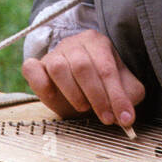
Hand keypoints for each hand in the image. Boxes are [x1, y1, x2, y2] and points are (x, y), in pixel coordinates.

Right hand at [21, 29, 144, 130]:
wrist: (79, 85)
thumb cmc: (102, 85)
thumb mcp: (123, 88)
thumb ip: (129, 98)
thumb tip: (126, 117)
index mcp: (98, 43)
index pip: (107, 69)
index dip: (116, 96)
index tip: (124, 118)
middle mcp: (74, 43)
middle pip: (83, 66)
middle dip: (97, 96)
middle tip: (106, 118)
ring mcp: (53, 53)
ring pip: (58, 68)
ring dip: (73, 92)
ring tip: (83, 107)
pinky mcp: (36, 65)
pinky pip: (32, 68)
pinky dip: (40, 83)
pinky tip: (52, 96)